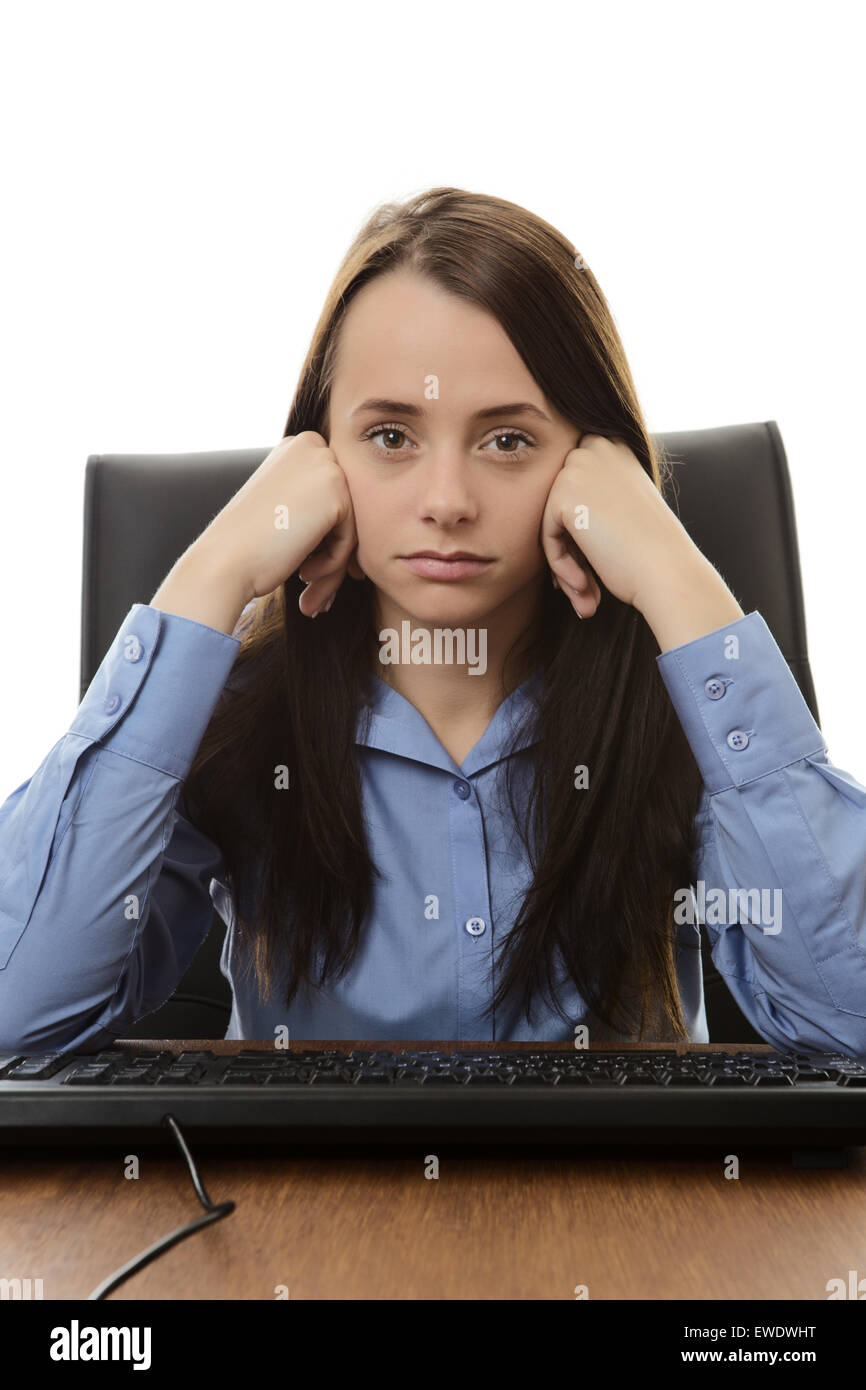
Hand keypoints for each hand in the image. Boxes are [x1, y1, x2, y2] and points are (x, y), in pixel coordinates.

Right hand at [194, 431, 365, 618]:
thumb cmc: (246, 544)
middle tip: (311, 584)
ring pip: (349, 526)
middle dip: (330, 553)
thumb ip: (313, 503)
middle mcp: (314, 447)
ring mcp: (327, 466)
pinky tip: (304, 573)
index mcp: (298, 446)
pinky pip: (351, 538)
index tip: (308, 564)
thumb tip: (349, 526)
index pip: (332, 496)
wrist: (224, 561)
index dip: (323, 536)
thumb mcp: (281, 506)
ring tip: (308, 588)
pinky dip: (333, 564)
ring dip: (331, 565)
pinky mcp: (337, 493)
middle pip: (344, 509)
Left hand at [539, 433, 696, 618]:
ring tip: (586, 592)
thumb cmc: (654, 549)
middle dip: (571, 548)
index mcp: (615, 447)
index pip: (576, 486)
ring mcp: (577, 468)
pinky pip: (548, 537)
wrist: (667, 570)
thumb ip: (596, 498)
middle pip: (561, 504)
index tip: (594, 561)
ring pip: (553, 524)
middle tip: (586, 584)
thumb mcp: (627, 507)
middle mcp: (595, 448)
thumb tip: (565, 514)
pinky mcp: (563, 495)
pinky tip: (584, 585)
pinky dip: (562, 566)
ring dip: (566, 563)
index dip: (581, 529)